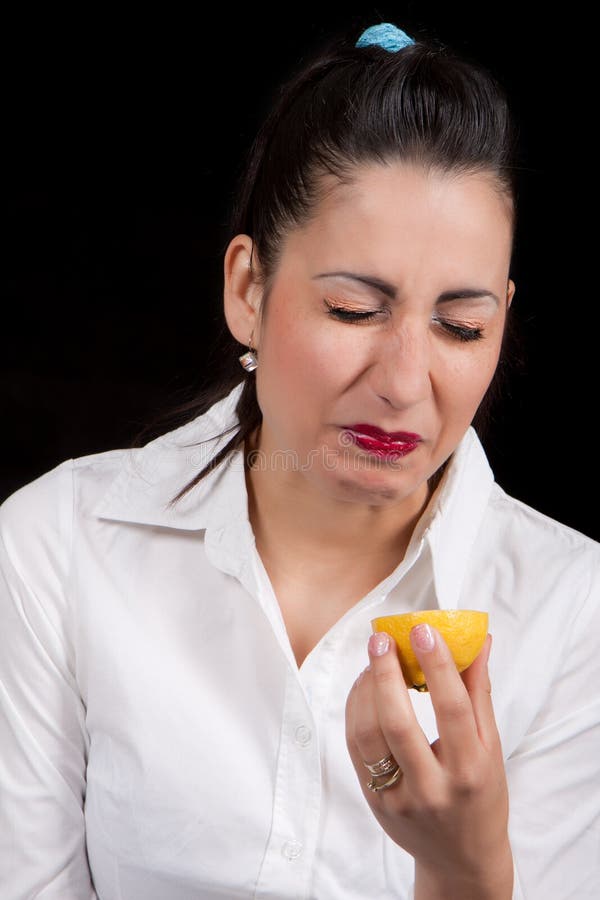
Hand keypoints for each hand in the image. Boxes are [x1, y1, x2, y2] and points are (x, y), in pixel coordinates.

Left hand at [345, 625, 512, 899]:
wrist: (461, 858)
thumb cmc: (482, 795)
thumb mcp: (491, 748)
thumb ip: (479, 693)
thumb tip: (477, 640)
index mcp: (470, 770)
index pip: (452, 709)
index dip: (437, 665)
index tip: (424, 629)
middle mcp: (433, 787)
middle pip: (399, 723)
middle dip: (386, 674)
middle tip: (382, 638)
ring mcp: (398, 797)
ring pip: (368, 734)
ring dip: (365, 689)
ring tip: (373, 658)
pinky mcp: (374, 800)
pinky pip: (356, 746)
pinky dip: (356, 709)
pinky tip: (364, 685)